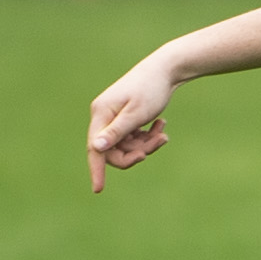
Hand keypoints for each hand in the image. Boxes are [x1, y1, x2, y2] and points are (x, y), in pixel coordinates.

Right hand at [86, 54, 176, 192]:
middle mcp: (103, 117)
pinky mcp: (126, 119)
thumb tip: (95, 149)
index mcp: (101, 114)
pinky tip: (161, 125)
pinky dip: (148, 136)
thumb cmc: (151, 90)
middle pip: (114, 150)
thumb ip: (117, 132)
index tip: (99, 190)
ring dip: (147, 144)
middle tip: (160, 143)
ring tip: (163, 133)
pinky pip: (134, 138)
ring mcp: (114, 118)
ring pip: (127, 145)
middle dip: (137, 152)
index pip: (95, 149)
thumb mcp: (136, 113)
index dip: (97, 170)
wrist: (165, 70)